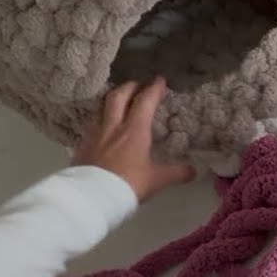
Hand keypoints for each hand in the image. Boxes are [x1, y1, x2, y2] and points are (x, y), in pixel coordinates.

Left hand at [73, 78, 195, 201]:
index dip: (154, 89)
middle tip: (137, 84)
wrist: (93, 196)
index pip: (145, 102)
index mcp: (134, 131)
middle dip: (130, 86)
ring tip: (117, 98)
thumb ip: (176, 173)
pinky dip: (99, 117)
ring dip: (110, 98)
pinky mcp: (82, 144)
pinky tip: (102, 125)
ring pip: (100, 106)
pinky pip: (91, 123)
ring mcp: (94, 134)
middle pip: (118, 96)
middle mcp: (113, 126)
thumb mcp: (157, 180)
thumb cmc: (128, 184)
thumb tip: (194, 170)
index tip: (159, 80)